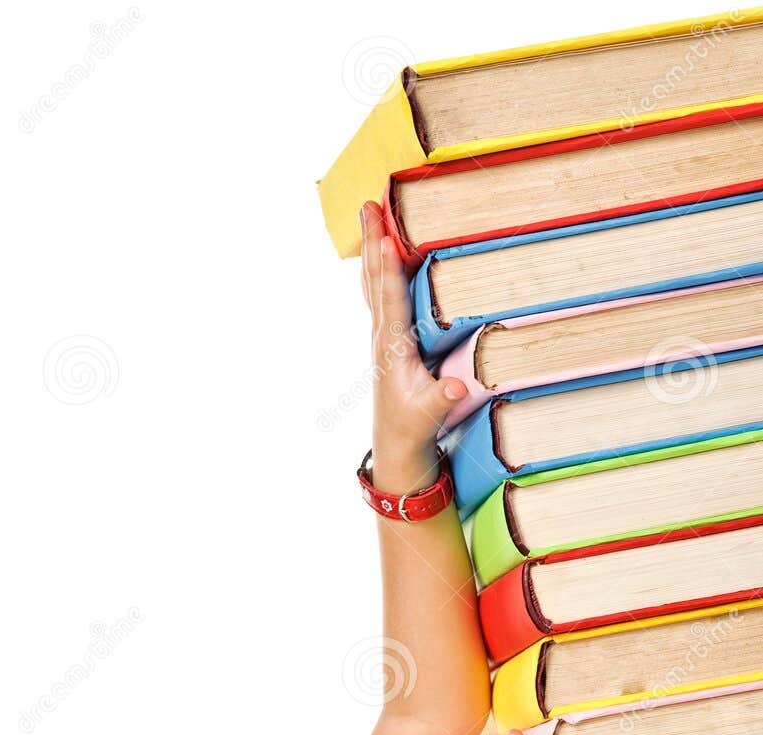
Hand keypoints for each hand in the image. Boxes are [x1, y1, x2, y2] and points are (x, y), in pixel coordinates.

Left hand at [359, 200, 465, 492]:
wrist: (396, 446)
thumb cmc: (413, 427)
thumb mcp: (429, 415)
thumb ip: (440, 399)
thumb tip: (454, 385)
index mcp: (393, 347)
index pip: (389, 298)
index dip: (387, 266)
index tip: (382, 234)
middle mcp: (383, 335)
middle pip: (376, 280)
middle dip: (373, 240)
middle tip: (367, 202)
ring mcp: (383, 335)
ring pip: (375, 282)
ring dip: (374, 247)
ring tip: (370, 211)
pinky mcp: (389, 338)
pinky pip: (383, 293)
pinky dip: (381, 266)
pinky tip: (381, 249)